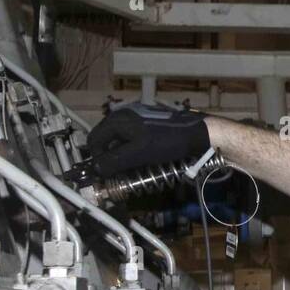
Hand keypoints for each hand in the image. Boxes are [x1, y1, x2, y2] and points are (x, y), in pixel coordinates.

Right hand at [85, 101, 210, 177]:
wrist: (195, 133)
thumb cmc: (167, 142)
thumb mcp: (138, 154)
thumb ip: (115, 161)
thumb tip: (96, 169)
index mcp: (118, 120)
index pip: (94, 140)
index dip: (97, 159)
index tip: (105, 174)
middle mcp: (123, 116)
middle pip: (106, 141)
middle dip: (109, 158)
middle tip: (118, 173)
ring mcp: (134, 118)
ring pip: (118, 141)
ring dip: (121, 156)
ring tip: (131, 169)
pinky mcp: (145, 123)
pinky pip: (130, 139)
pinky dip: (131, 151)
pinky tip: (141, 159)